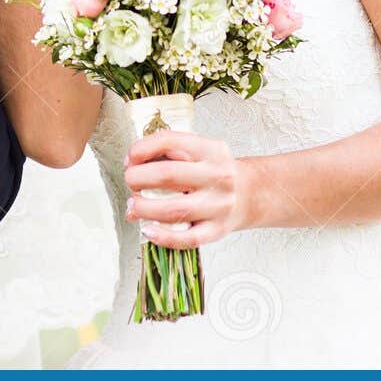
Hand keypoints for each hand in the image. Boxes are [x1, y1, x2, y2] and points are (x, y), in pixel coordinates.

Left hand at [123, 130, 259, 248]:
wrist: (250, 192)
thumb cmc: (216, 172)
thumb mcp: (198, 151)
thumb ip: (166, 155)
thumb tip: (131, 168)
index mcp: (210, 150)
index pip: (169, 141)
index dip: (142, 149)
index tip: (130, 157)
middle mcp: (217, 176)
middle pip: (168, 175)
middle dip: (138, 178)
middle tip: (130, 181)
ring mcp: (218, 205)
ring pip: (174, 209)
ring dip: (145, 209)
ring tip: (133, 206)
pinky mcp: (217, 230)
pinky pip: (188, 239)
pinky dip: (164, 237)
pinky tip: (148, 230)